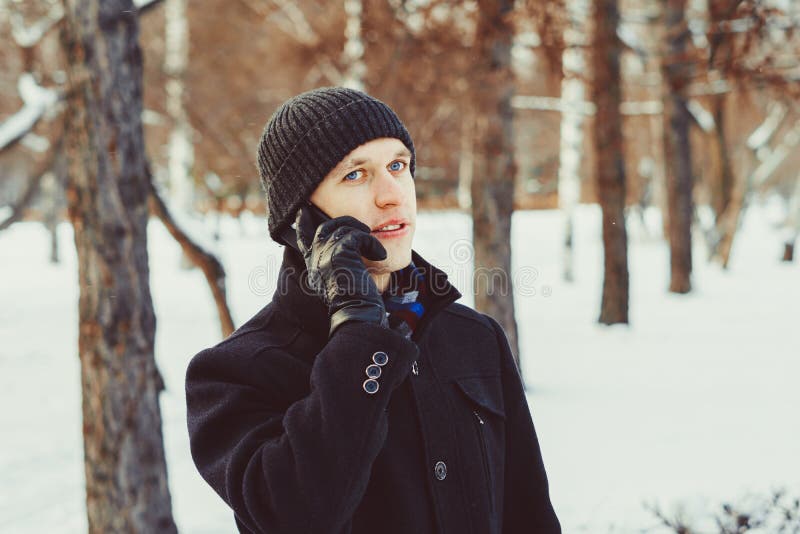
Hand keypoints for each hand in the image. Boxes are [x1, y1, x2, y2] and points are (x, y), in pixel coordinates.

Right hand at [295, 204, 388, 335]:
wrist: (357, 315)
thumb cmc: (356, 304)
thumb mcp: (342, 282)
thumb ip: (338, 266)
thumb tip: (352, 248)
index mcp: (314, 269)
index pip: (303, 240)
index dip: (302, 224)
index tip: (302, 211)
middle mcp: (315, 261)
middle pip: (323, 229)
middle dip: (341, 222)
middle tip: (359, 226)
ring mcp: (324, 256)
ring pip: (340, 228)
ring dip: (361, 233)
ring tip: (373, 246)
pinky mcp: (338, 253)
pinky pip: (356, 235)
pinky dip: (371, 242)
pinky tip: (379, 254)